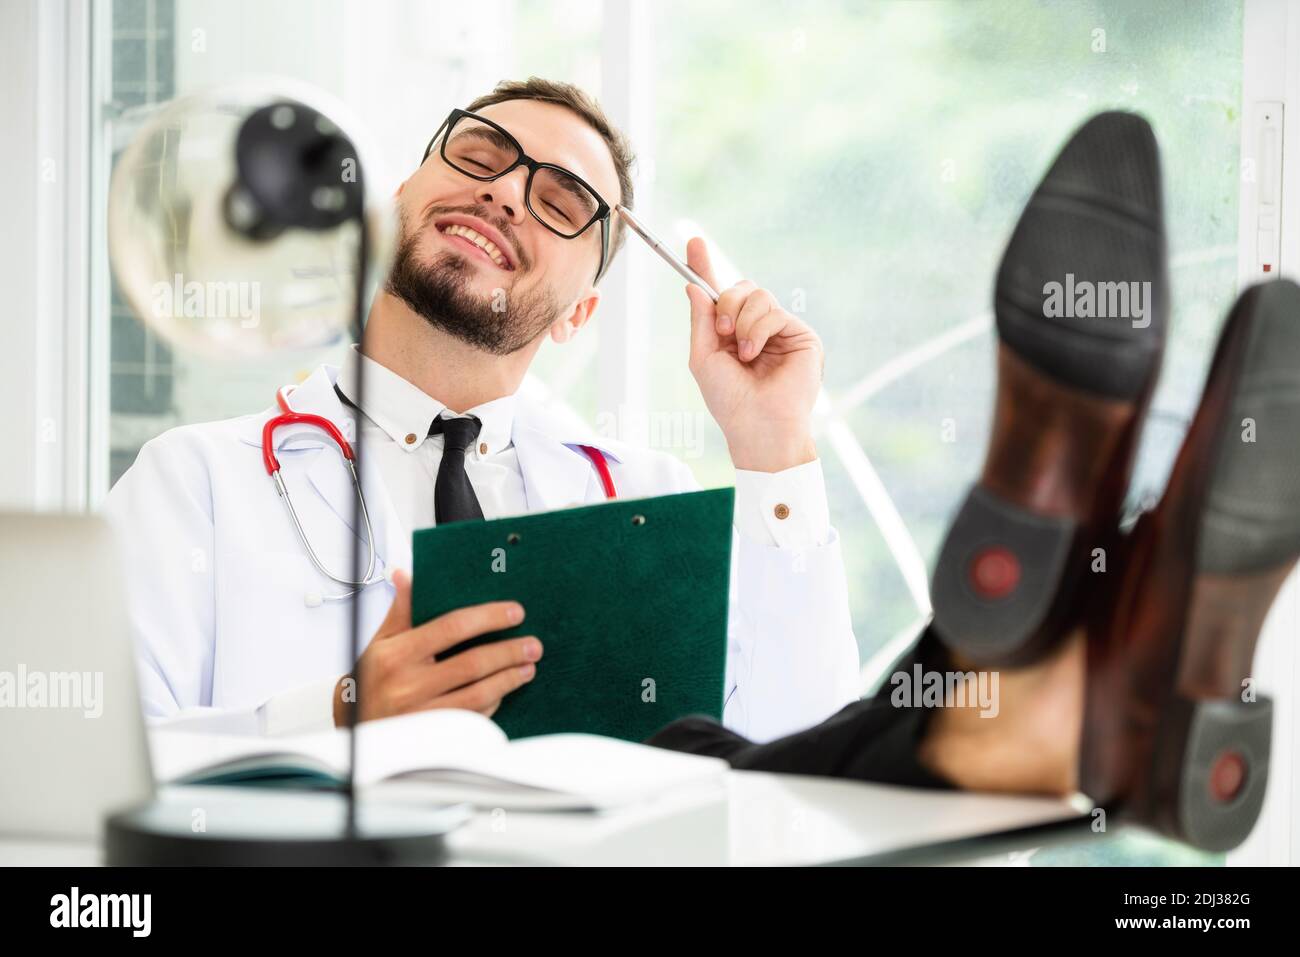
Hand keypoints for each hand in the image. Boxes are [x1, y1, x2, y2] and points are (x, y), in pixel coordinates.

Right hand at [333, 570, 540, 726]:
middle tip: (533, 645)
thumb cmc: (368, 683)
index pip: (452, 627)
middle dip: (509, 652)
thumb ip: (399, 611)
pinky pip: (472, 719)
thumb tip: (406, 575)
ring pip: (478, 694)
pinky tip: (504, 692)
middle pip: (472, 663)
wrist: (353, 730)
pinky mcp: (432, 738)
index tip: (514, 612)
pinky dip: (493, 704)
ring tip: (527, 667)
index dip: (488, 617)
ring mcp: (421, 715)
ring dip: (509, 679)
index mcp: (396, 655)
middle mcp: (407, 685)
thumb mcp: (377, 643)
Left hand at [684, 238, 822, 471]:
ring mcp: (779, 330)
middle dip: (726, 303)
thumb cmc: (729, 400)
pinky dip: (759, 329)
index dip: (705, 266)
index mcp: (730, 332)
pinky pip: (774, 311)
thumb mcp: (704, 358)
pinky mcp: (800, 335)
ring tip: (743, 352)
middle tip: (722, 332)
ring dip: (742, 320)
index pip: (718, 292)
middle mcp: (755, 327)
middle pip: (739, 287)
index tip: (693, 241)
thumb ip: (701, 321)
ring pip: (758, 295)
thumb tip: (693, 286)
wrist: (757, 424)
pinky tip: (756, 352)